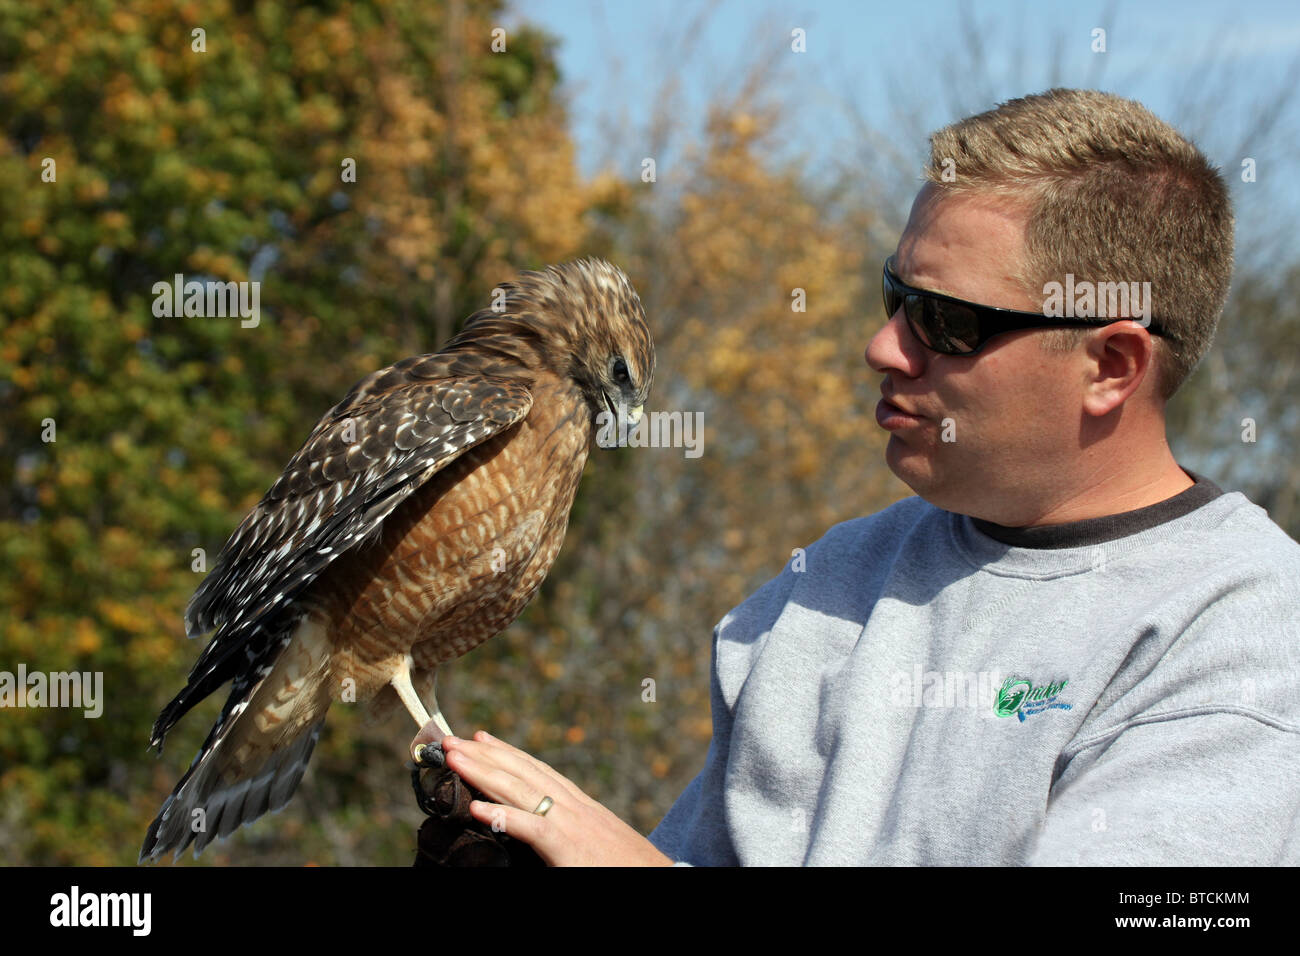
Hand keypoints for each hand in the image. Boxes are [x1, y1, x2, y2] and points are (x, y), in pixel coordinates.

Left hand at [410, 724, 673, 866]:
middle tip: (450, 740)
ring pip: (518, 790)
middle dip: (484, 754)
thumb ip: (569, 830)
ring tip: (453, 759)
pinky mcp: (567, 847)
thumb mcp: (596, 841)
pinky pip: (530, 828)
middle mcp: (573, 806)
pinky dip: (502, 816)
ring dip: (482, 772)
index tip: (482, 738)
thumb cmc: (628, 866)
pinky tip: (477, 808)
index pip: (537, 770)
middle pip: (521, 772)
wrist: (660, 877)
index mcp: (579, 804)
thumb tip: (544, 828)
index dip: (507, 752)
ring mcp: (570, 823)